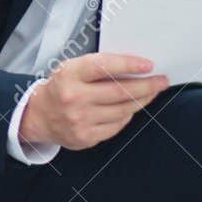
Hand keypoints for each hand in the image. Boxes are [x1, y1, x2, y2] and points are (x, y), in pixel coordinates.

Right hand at [17, 53, 169, 149]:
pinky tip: (132, 107)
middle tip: (161, 81)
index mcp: (70, 75)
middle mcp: (74, 98)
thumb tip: (135, 68)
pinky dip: (127, 115)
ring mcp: (80, 120)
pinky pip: (117, 125)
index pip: (104, 67)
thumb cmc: (61, 87)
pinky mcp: (86, 137)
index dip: (129, 65)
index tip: (148, 65)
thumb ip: (99, 67)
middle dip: (147, 85)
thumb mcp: (72, 68)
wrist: (39, 115)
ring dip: (142, 100)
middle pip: (120, 92)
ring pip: (123, 110)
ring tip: (152, 92)